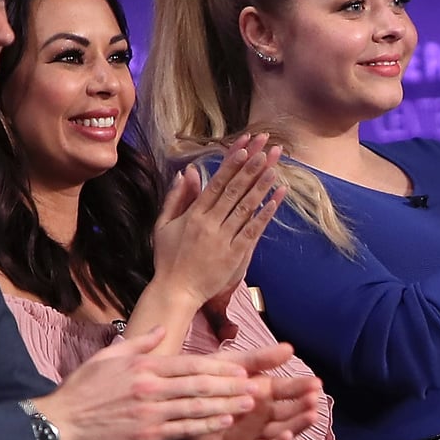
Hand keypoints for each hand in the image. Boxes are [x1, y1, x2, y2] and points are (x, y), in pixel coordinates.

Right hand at [35, 327, 261, 439]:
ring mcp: (150, 412)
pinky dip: (206, 425)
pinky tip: (224, 422)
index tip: (240, 367)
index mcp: (143, 367)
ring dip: (226, 404)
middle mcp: (150, 387)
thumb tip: (160, 329)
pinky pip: (183, 429)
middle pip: (199, 384)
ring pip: (196, 406)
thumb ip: (138, 343)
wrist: (61, 423)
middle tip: (256, 384)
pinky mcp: (147, 435)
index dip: (218, 367)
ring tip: (249, 403)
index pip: (189, 364)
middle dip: (230, 385)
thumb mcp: (108, 357)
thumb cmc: (82, 390)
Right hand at [151, 134, 283, 308]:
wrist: (176, 291)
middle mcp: (209, 223)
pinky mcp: (234, 255)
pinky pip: (252, 231)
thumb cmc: (168, 258)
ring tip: (274, 167)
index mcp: (193, 214)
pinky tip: (276, 199)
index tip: (243, 148)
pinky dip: (265, 214)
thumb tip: (185, 172)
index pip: (215, 183)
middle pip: (233, 190)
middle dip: (250, 168)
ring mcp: (223, 239)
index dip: (231, 164)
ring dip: (261, 186)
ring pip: (245, 207)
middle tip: (265, 150)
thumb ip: (176, 197)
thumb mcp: (164, 225)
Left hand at [180, 347, 321, 439]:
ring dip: (298, 424)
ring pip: (282, 430)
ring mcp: (253, 432)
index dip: (302, 387)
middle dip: (303, 405)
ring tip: (310, 415)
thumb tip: (290, 348)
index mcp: (261, 391)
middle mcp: (261, 413)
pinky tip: (288, 435)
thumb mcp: (233, 364)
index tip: (317, 383)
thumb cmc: (203, 381)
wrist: (173, 404)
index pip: (288, 390)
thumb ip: (260, 359)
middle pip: (289, 411)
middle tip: (314, 398)